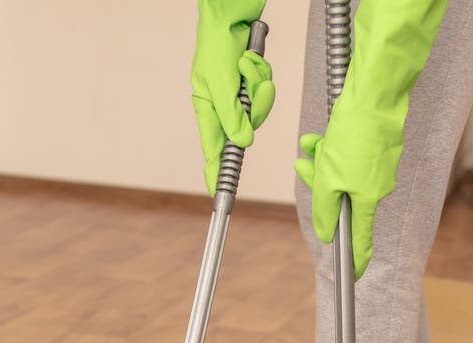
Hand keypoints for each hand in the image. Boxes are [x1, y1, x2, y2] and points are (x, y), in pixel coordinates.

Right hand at [191, 2, 274, 194]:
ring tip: (248, 62)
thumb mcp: (220, 82)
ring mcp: (238, 93)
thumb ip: (231, 115)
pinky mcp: (251, 80)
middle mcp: (222, 104)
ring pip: (259, 107)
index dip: (215, 172)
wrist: (231, 8)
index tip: (218, 194)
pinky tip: (252, 56)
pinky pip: (265, 88)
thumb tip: (243, 143)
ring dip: (259, 84)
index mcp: (206, 108)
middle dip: (254, 106)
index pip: (212, 149)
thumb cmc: (216, 41)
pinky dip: (263, 72)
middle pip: (246, 127)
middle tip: (249, 84)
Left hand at [295, 0, 448, 278]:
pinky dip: (329, 149)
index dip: (357, 260)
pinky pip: (346, 157)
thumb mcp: (329, 179)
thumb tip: (325, 233)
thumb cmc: (355, 135)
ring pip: (340, 176)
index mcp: (368, 200)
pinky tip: (314, 138)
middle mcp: (377, 187)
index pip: (362, 241)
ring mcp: (378, 167)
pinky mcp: (375, 147)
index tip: (355, 275)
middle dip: (320, 187)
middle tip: (305, 168)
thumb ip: (325, 210)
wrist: (376, 92)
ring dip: (320, 164)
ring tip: (310, 147)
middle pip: (342, 202)